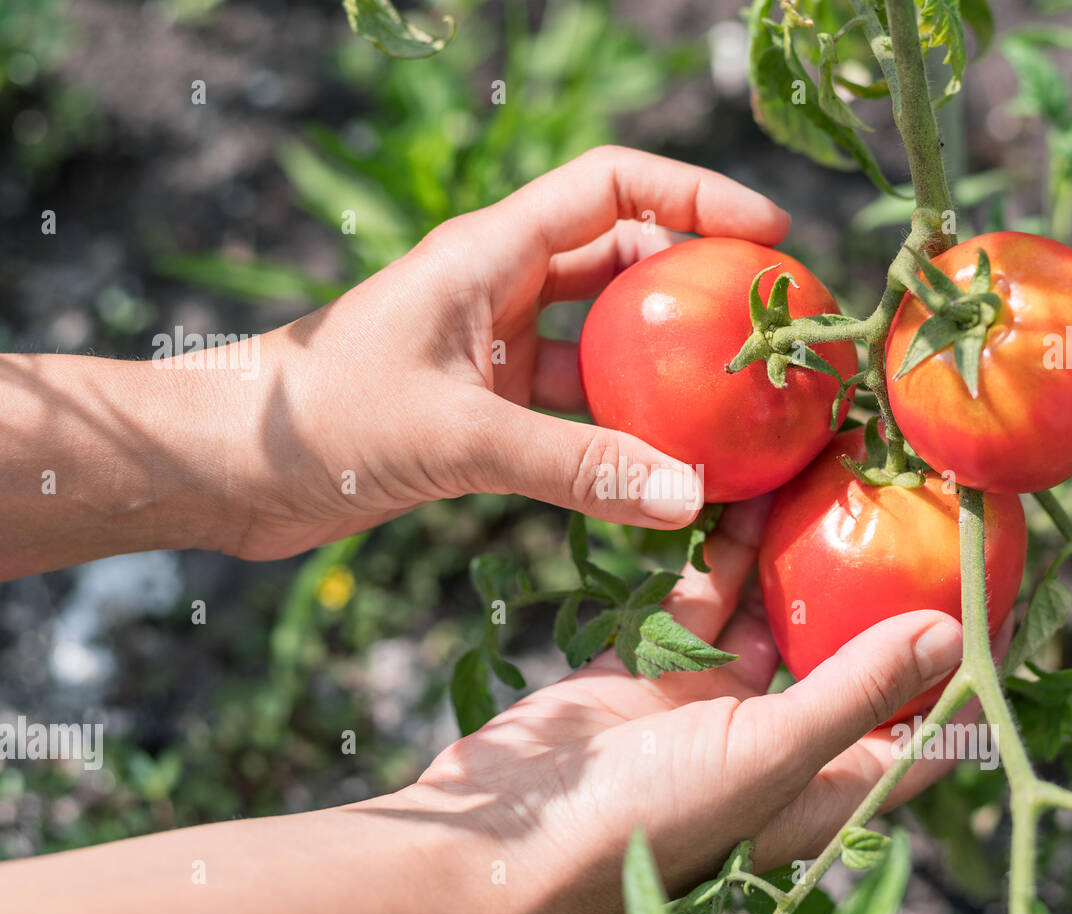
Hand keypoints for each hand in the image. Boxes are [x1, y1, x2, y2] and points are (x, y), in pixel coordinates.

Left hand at [215, 147, 791, 560]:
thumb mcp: (459, 436)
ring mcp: (494, 351)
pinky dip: (618, 433)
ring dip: (660, 368)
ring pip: (603, 343)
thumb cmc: (321, 422)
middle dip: (694, 284)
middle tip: (763, 325)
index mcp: (490, 252)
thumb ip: (575, 468)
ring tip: (731, 401)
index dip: (695, 196)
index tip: (767, 236)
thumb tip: (689, 496)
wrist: (231, 469)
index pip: (613, 185)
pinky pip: (574, 410)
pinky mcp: (484, 410)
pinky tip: (661, 470)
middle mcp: (499, 290)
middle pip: (622, 261)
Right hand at [408, 497, 999, 913]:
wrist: (512, 827)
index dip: (966, 675)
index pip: (922, 732)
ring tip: (840, 489)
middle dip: (883, 596)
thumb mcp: (767, 756)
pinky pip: (703, 603)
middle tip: (922, 519)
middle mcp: (777, 746)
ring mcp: (713, 706)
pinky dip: (723, 558)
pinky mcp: (656, 670)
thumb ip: (854, 692)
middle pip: (851, 663)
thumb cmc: (649, 818)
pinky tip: (751, 499)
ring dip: (801, 563)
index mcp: (822, 790)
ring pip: (774, 620)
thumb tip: (951, 633)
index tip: (1005, 601)